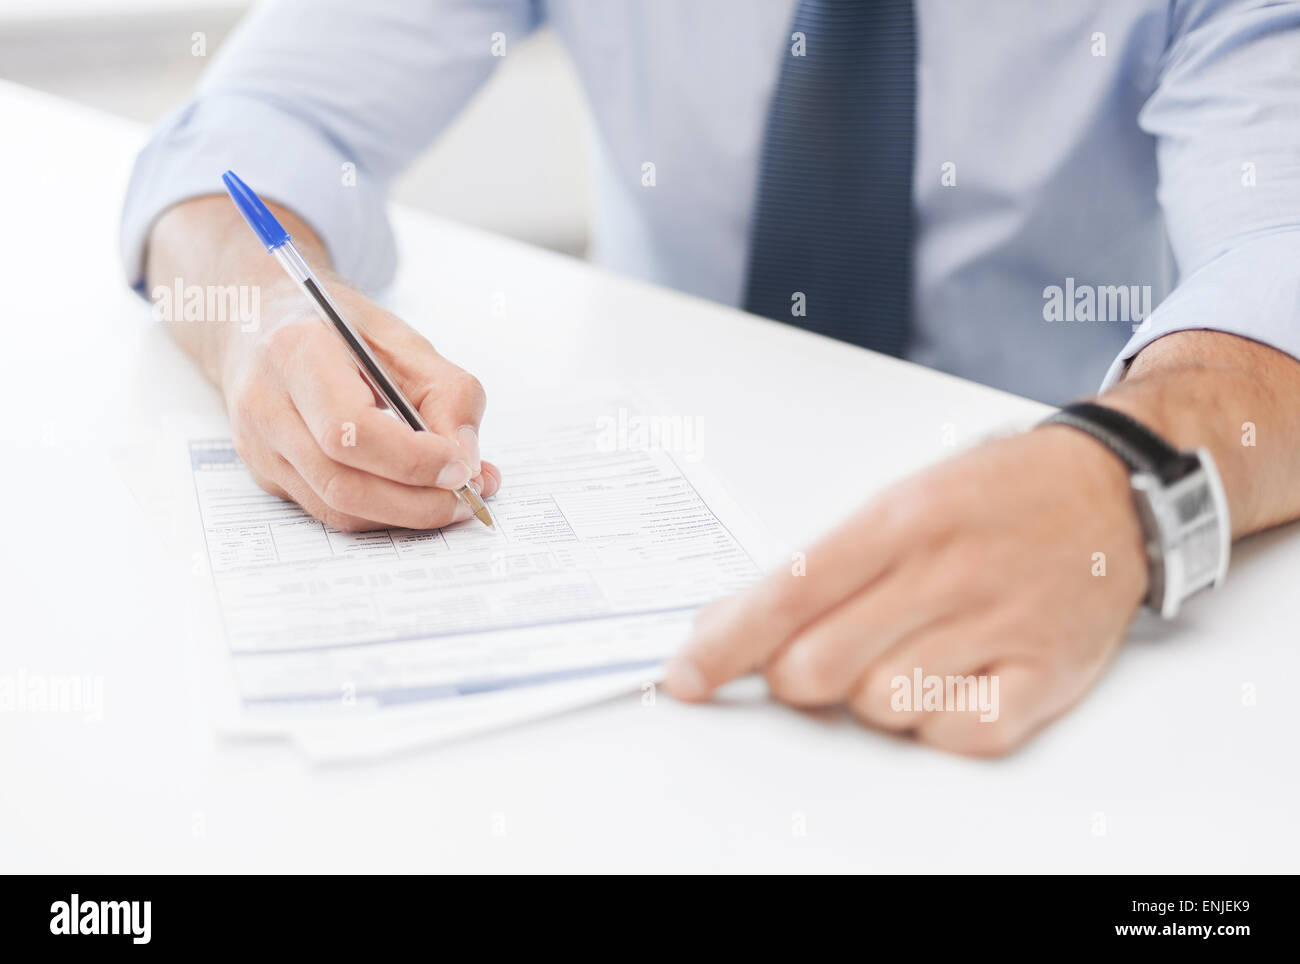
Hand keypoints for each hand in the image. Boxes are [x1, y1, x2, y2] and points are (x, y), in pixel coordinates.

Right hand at [221, 276, 500, 530]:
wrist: (260, 325)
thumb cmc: (339, 330)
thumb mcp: (404, 340)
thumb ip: (448, 394)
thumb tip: (466, 463)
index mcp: (296, 352)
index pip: (350, 429)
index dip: (412, 459)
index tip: (462, 466)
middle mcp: (264, 404)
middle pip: (341, 482)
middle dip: (416, 503)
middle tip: (468, 498)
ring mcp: (258, 446)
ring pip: (337, 508)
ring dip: (405, 515)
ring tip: (452, 499)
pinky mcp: (266, 474)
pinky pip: (330, 511)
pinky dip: (382, 513)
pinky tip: (415, 495)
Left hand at [664, 426, 1148, 755]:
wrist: (1110, 494)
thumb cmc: (992, 496)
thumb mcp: (898, 501)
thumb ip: (817, 567)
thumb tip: (728, 627)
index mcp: (902, 519)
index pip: (788, 593)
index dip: (725, 645)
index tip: (686, 677)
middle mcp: (950, 572)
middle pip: (819, 666)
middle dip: (795, 674)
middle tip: (819, 652)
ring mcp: (1002, 626)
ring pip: (878, 706)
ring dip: (871, 692)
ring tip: (910, 645)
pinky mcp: (1044, 678)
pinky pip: (951, 736)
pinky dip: (933, 721)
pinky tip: (952, 673)